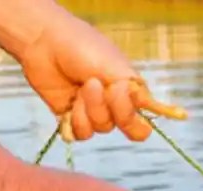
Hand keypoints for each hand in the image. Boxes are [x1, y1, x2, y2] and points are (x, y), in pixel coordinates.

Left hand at [15, 6, 185, 142]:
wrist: (45, 43)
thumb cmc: (84, 48)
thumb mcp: (117, 69)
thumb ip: (136, 95)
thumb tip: (157, 110)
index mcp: (129, 92)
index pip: (142, 122)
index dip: (130, 114)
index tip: (117, 89)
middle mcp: (113, 104)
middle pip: (123, 128)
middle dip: (108, 112)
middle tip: (93, 88)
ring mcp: (92, 111)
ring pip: (99, 129)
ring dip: (88, 109)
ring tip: (79, 86)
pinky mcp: (71, 117)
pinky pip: (79, 134)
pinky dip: (74, 121)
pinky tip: (68, 103)